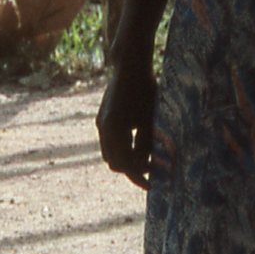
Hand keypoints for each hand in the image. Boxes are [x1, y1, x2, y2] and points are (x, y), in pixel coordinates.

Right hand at [97, 60, 157, 188]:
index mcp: (114, 129)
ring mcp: (100, 124)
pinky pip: (110, 142)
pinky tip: (138, 144)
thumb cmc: (145, 91)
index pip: (124, 164)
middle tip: (154, 170)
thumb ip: (146, 144)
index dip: (138, 176)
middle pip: (114, 162)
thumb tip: (150, 166)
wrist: (130, 68)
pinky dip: (123, 148)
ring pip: (110, 153)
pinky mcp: (102, 119)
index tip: (152, 185)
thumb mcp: (150, 120)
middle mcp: (103, 128)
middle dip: (132, 169)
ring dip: (126, 159)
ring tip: (147, 157)